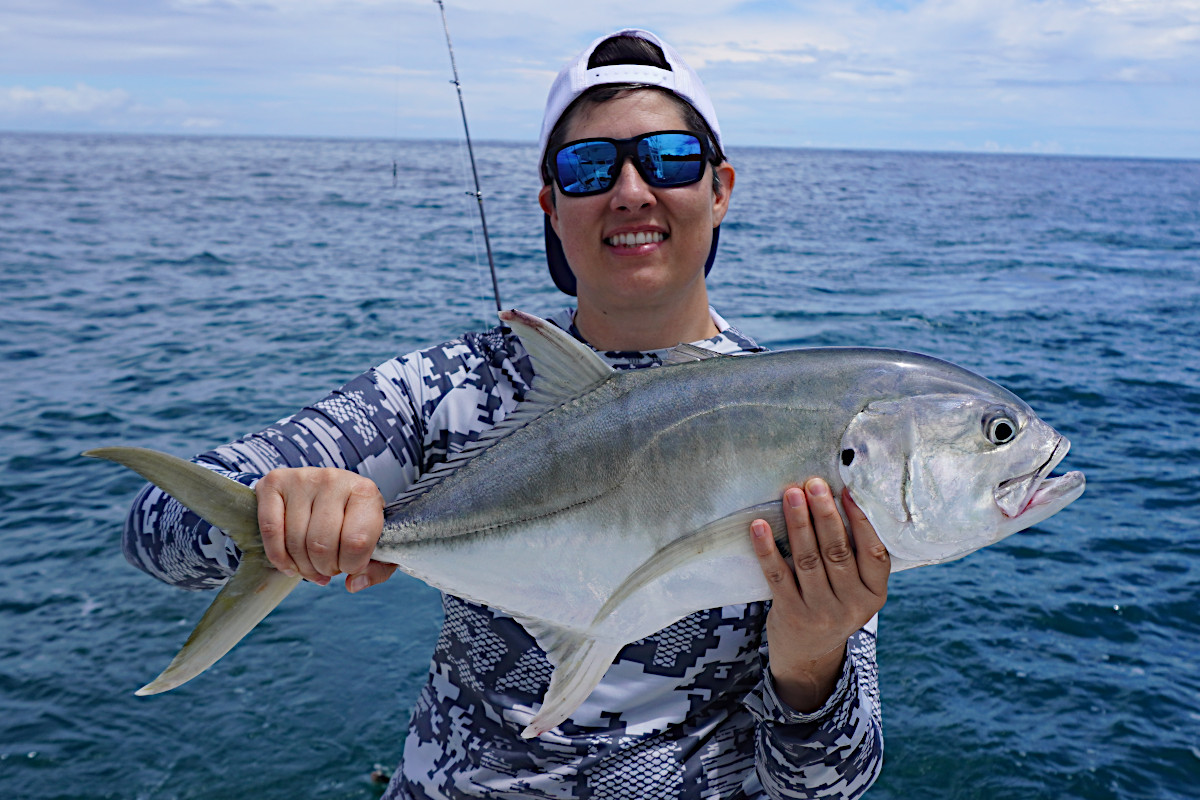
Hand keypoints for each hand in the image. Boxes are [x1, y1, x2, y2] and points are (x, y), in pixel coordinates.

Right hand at [255, 467, 394, 592]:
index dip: (351, 565)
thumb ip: (376, 570)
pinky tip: (290, 566)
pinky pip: (270, 530)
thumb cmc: (357, 520)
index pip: (356, 542)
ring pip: (295, 541)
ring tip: (313, 566)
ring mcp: (301, 479)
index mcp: (365, 491)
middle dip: (325, 568)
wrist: (335, 488)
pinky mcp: (274, 483)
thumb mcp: (378, 541)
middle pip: (321, 544)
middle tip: (329, 568)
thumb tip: (353, 585)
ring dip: (303, 567)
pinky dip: (279, 557)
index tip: (350, 566)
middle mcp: (333, 480)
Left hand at [750, 478, 889, 712]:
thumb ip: (854, 556)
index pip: (874, 553)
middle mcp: (852, 605)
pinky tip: (759, 527)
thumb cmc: (834, 604)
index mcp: (875, 593)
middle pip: (837, 552)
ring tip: (791, 494)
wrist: (809, 654)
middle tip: (813, 484)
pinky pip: (778, 575)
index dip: (862, 521)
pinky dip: (767, 549)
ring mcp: (821, 611)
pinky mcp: (791, 614)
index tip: (846, 491)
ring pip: (808, 560)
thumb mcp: (856, 589)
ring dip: (798, 524)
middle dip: (824, 514)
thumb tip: (837, 498)